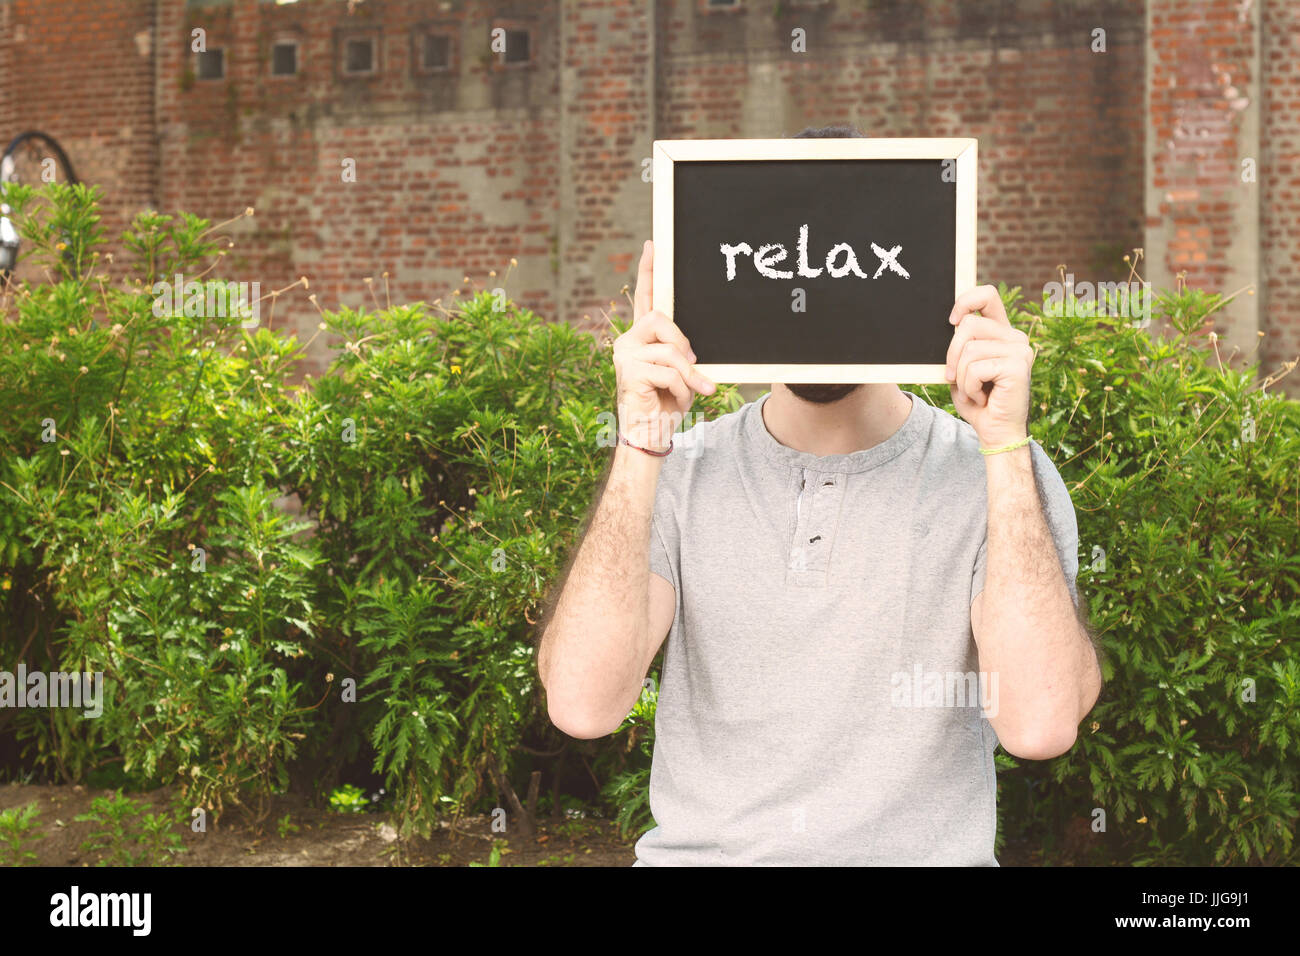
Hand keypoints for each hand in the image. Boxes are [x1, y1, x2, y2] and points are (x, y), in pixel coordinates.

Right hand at [613, 240, 714, 450]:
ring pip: (669, 349)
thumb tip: (692, 349)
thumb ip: (683, 353)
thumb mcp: (681, 373)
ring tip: (692, 391)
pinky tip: (675, 399)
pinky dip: (681, 388)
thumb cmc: (666, 404)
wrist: (650, 434)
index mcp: (641, 338)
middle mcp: (628, 341)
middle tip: (693, 365)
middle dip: (682, 342)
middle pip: (660, 317)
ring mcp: (625, 355)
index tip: (652, 244)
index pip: (645, 297)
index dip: (649, 271)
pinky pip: (668, 370)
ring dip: (688, 373)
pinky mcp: (628, 372)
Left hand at [945, 285, 1032, 448]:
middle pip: (968, 323)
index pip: (987, 295)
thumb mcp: (962, 368)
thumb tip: (951, 323)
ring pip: (969, 349)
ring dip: (961, 377)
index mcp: (1002, 333)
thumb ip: (960, 345)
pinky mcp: (1018, 366)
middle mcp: (1015, 337)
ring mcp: (1020, 350)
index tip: (950, 322)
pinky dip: (969, 387)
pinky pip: (976, 368)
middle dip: (951, 354)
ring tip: (972, 391)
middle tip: (954, 378)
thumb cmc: (978, 401)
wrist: (996, 432)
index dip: (965, 301)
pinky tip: (982, 397)